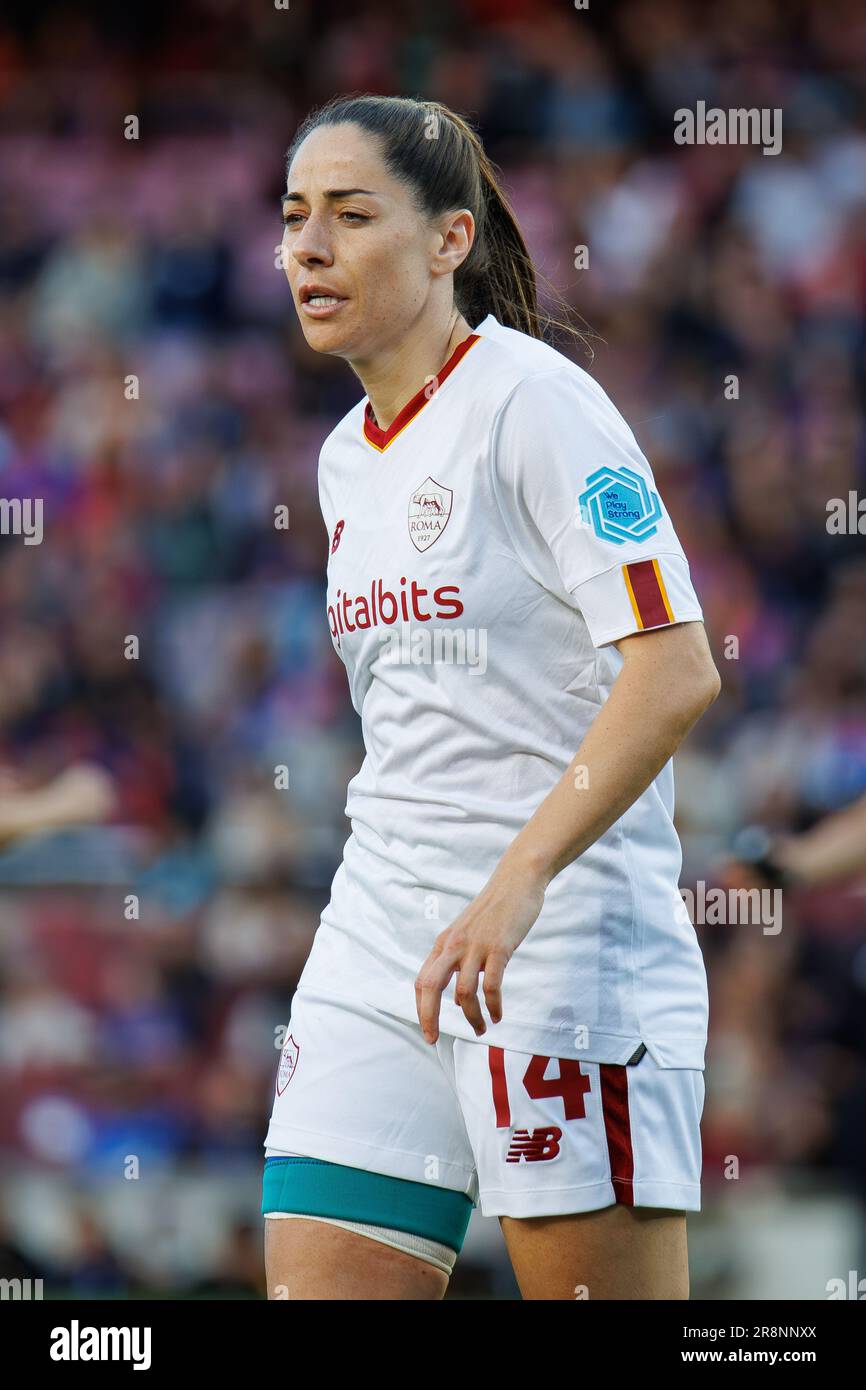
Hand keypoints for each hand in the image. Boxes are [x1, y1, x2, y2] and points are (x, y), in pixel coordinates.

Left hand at [414, 857, 547, 1043]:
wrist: (516, 880)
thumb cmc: (495, 911)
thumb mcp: (468, 934)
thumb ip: (460, 963)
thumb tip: (459, 1002)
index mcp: (444, 943)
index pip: (422, 980)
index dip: (421, 1008)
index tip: (428, 1030)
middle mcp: (454, 945)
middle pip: (431, 986)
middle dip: (429, 1017)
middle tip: (434, 1039)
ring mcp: (476, 946)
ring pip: (464, 993)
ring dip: (471, 1017)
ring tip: (481, 1029)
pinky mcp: (499, 948)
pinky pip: (492, 985)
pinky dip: (493, 1005)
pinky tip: (498, 1015)